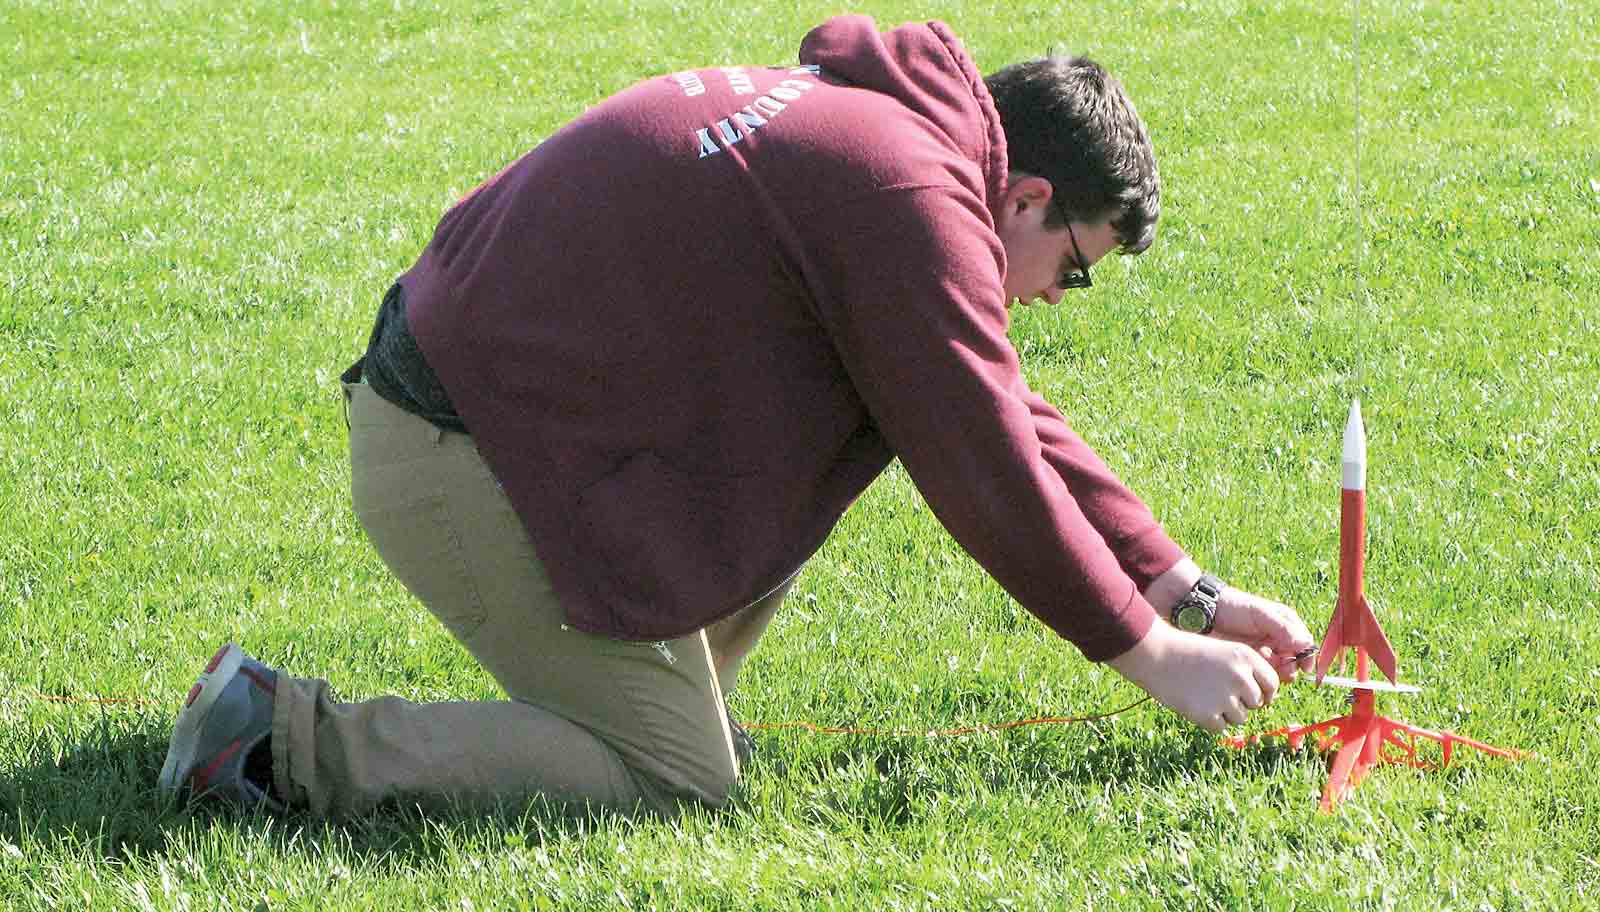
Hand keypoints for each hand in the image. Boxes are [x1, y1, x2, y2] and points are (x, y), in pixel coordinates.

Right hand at [1107, 623, 1279, 731]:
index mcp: (1246, 657)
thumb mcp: (1222, 652)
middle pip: (1256, 704)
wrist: (1155, 655)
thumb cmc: (1187, 653)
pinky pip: (1221, 728)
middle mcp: (1240, 677)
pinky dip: (1209, 721)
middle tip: (1217, 693)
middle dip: (1241, 702)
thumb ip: (1244, 672)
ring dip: (1225, 713)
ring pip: (1240, 718)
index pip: (1271, 684)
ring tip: (1202, 695)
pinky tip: (1194, 704)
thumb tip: (1263, 701)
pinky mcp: (1207, 714)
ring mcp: (1224, 697)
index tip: (1252, 696)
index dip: (1264, 692)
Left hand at [1142, 559, 1317, 682]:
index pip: (1304, 644)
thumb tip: (1305, 645)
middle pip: (1292, 661)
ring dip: (1275, 676)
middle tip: (1283, 672)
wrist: (1204, 613)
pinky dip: (1260, 678)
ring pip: (1277, 670)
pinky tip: (1254, 676)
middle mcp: (1276, 640)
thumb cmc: (1233, 607)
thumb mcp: (1259, 614)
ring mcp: (1262, 651)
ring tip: (1266, 673)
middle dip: (1290, 669)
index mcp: (1284, 625)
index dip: (1306, 657)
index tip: (1304, 668)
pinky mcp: (1248, 662)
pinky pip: (1260, 675)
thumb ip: (1282, 628)